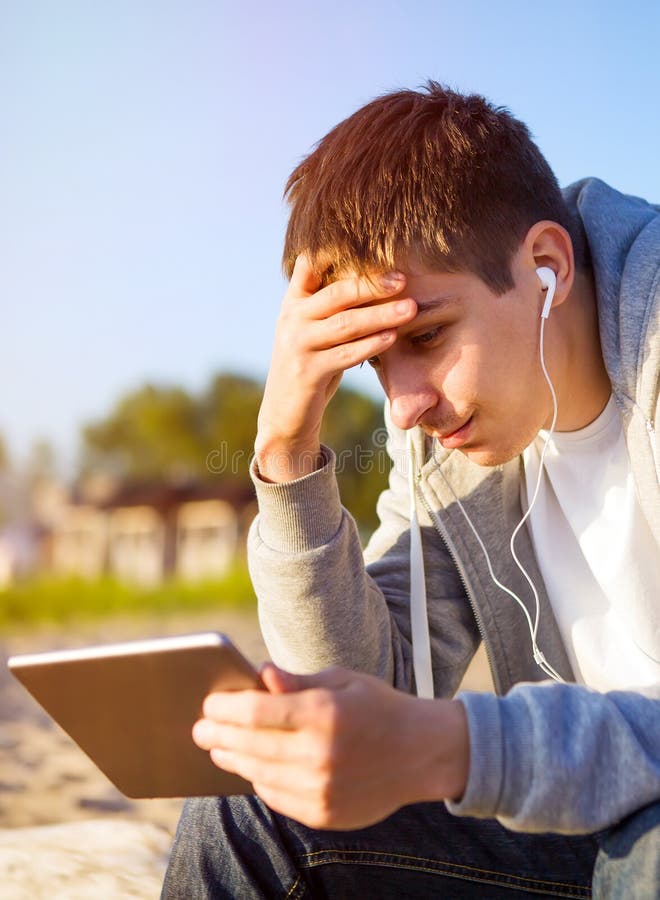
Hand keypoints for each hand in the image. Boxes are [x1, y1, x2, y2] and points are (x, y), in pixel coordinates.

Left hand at [193, 664, 468, 829]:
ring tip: (219, 748)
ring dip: (233, 760)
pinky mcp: (323, 813)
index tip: (208, 703)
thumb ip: (297, 681)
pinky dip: (259, 780)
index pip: (255, 711)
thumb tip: (259, 674)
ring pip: (258, 774)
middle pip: (249, 745)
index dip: (224, 707)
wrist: (421, 752)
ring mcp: (321, 788)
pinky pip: (276, 796)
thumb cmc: (377, 706)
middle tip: (199, 730)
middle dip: (217, 735)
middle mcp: (320, 754)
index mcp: (324, 713)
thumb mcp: (341, 679)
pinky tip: (252, 768)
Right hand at [255, 256, 416, 481]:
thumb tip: (379, 276)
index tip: (374, 246)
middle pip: (337, 294)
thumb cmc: (311, 364)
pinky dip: (371, 345)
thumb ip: (334, 305)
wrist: (285, 412)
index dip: (336, 251)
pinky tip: (392, 337)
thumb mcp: (316, 329)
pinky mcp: (308, 372)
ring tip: (410, 309)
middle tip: (403, 280)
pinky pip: (345, 354)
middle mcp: (292, 318)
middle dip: (373, 285)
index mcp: (294, 301)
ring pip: (346, 324)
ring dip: (381, 315)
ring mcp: (297, 345)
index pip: (311, 264)